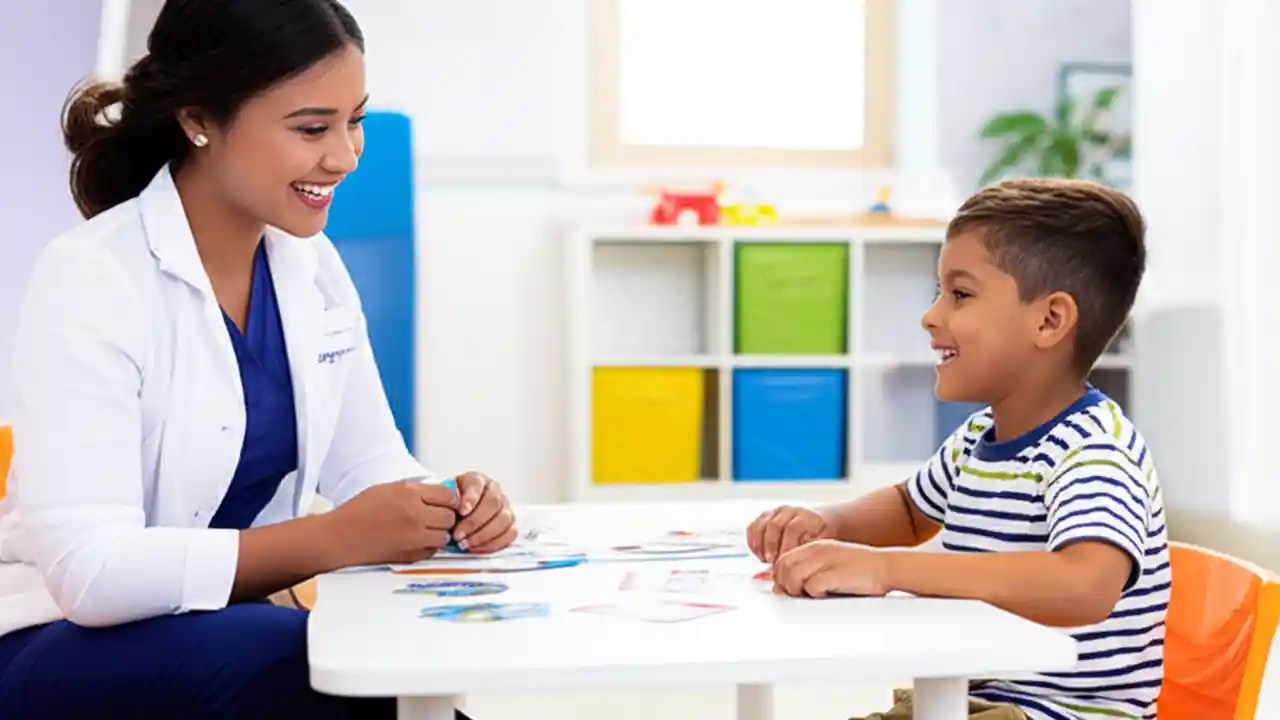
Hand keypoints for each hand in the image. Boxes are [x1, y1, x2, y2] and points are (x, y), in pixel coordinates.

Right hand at [324, 480, 457, 566]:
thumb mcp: (388, 489)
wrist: (339, 537)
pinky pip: (432, 550)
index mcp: (409, 494)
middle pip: (449, 516)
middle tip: (436, 516)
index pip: (447, 496)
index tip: (447, 502)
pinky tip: (416, 540)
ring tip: (425, 529)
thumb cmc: (359, 511)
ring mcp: (414, 537)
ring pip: (444, 535)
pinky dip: (429, 546)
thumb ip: (415, 491)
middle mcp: (414, 515)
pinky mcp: (410, 555)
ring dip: (438, 532)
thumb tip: (439, 495)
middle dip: (445, 515)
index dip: (449, 499)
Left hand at [452, 471, 516, 553]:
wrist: (459, 514)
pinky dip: (492, 544)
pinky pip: (509, 535)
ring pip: (503, 520)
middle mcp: (495, 492)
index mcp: (479, 480)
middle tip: (457, 535)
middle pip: (493, 503)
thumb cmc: (454, 506)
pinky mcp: (510, 525)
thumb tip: (446, 512)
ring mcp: (505, 508)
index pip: (478, 485)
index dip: (471, 499)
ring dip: (482, 535)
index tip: (460, 512)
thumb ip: (447, 502)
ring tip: (464, 544)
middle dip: (474, 522)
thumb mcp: (446, 499)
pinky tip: (476, 547)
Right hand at [746, 505, 832, 562]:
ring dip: (762, 546)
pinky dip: (753, 542)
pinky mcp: (765, 516)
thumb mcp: (817, 550)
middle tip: (773, 563)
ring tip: (767, 560)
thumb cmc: (819, 542)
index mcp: (807, 517)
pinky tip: (760, 554)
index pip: (793, 529)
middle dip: (772, 548)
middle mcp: (792, 511)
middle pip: (774, 526)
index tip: (785, 563)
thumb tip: (788, 571)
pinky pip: (753, 527)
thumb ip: (803, 559)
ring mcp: (777, 512)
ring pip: (762, 525)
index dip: (786, 548)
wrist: (820, 525)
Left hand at [772, 540, 891, 597]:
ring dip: (798, 590)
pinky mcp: (835, 572)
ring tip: (814, 595)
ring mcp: (826, 560)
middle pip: (782, 567)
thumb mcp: (829, 566)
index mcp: (814, 547)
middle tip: (800, 595)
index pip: (782, 560)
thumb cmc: (860, 572)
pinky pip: (812, 585)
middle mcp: (817, 550)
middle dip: (786, 585)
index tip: (791, 589)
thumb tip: (779, 588)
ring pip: (793, 575)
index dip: (781, 577)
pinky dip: (815, 594)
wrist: (888, 566)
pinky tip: (827, 594)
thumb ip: (805, 573)